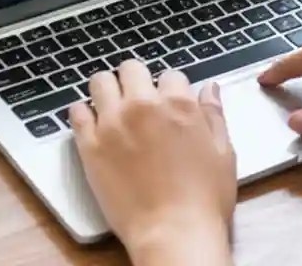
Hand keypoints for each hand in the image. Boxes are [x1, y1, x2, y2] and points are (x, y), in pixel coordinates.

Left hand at [70, 61, 235, 265]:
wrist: (173, 233)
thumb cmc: (204, 199)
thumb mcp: (224, 153)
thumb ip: (215, 116)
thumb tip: (209, 89)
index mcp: (179, 105)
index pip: (170, 75)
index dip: (171, 89)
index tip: (168, 104)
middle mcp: (143, 106)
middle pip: (132, 69)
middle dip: (137, 80)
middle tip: (138, 100)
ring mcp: (113, 124)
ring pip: (100, 81)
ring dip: (107, 89)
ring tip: (112, 106)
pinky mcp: (89, 145)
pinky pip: (77, 112)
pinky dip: (83, 112)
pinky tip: (92, 122)